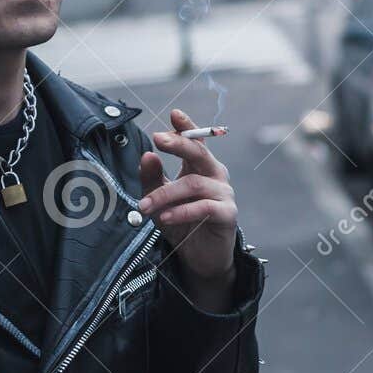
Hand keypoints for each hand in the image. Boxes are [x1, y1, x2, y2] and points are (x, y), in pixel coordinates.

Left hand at [138, 109, 238, 308]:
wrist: (199, 258)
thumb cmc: (181, 223)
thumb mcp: (159, 200)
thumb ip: (152, 178)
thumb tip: (147, 155)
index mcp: (200, 167)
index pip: (195, 141)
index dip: (187, 127)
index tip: (174, 114)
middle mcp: (215, 175)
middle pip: (200, 152)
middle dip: (178, 143)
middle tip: (157, 139)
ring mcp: (224, 193)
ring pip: (193, 184)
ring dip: (165, 194)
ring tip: (145, 206)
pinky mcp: (228, 214)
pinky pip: (204, 207)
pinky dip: (182, 211)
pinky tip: (164, 217)